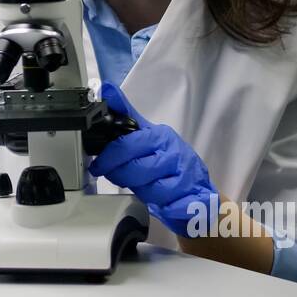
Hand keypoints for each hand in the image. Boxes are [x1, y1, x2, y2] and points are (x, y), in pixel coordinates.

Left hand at [88, 83, 218, 236]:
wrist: (198, 192)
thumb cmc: (168, 163)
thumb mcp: (147, 136)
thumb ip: (126, 115)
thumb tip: (107, 88)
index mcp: (161, 137)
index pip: (128, 145)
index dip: (109, 158)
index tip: (98, 166)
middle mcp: (175, 154)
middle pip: (138, 170)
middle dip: (123, 177)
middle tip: (119, 178)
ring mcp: (187, 176)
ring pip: (153, 191)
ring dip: (145, 194)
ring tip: (145, 189)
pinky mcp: (197, 199)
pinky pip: (174, 207)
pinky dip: (167, 208)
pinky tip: (165, 204)